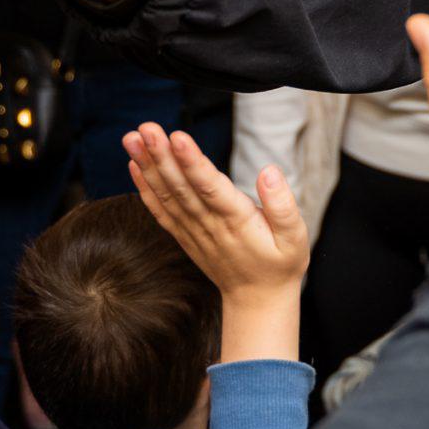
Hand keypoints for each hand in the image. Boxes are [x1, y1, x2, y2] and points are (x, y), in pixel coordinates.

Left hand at [124, 121, 309, 362]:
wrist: (257, 300)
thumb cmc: (280, 264)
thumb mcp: (296, 237)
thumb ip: (283, 205)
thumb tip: (269, 171)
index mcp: (238, 221)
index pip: (210, 188)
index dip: (193, 163)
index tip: (177, 138)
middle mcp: (210, 225)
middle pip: (182, 187)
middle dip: (162, 156)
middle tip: (146, 128)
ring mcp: (193, 231)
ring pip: (167, 195)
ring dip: (148, 166)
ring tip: (132, 138)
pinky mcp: (184, 235)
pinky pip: (161, 211)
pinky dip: (145, 188)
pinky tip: (134, 165)